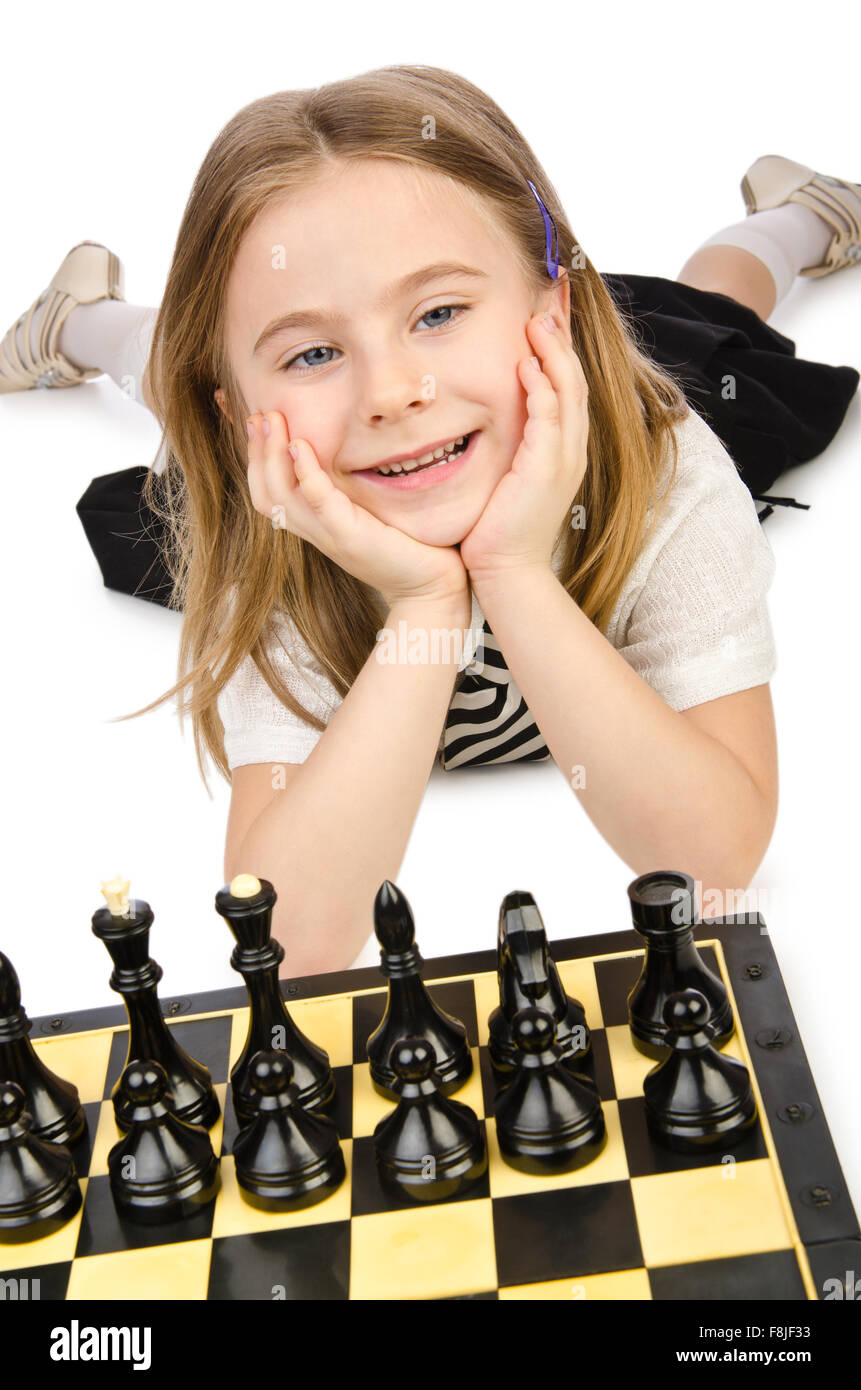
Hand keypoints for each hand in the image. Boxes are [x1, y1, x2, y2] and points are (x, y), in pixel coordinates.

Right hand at [246, 410, 468, 610]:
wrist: (432, 587)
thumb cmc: (410, 544)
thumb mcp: (372, 509)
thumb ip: (354, 486)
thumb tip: (353, 444)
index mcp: (317, 524)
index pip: (269, 490)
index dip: (255, 456)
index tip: (254, 418)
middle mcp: (316, 531)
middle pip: (265, 492)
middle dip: (256, 450)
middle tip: (257, 413)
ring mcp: (330, 535)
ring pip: (280, 496)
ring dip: (271, 454)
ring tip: (271, 419)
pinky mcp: (350, 536)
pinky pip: (319, 502)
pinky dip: (306, 473)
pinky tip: (300, 445)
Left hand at [459, 311, 589, 584]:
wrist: (506, 571)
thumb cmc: (498, 529)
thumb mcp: (506, 477)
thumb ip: (506, 444)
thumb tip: (488, 418)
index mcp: (563, 448)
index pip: (567, 386)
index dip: (560, 348)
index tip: (547, 314)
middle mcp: (571, 448)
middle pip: (575, 378)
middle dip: (563, 336)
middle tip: (548, 299)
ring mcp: (564, 457)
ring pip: (568, 390)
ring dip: (553, 352)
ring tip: (537, 320)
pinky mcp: (547, 467)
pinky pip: (549, 416)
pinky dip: (540, 387)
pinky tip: (526, 363)